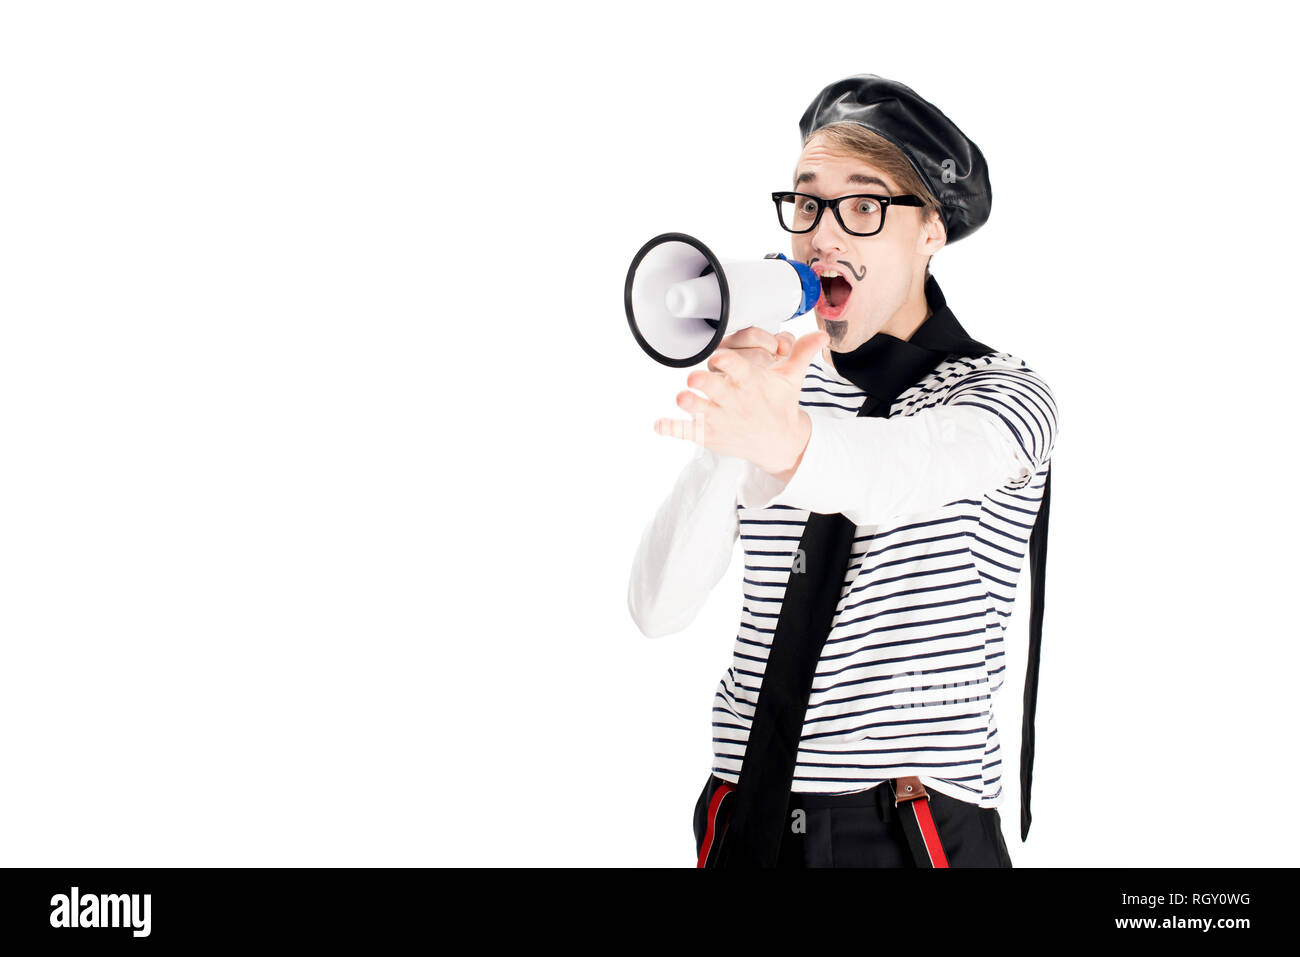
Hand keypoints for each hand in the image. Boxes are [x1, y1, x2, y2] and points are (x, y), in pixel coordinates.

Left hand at [654, 329, 827, 474]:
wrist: (780, 444)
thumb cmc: (780, 403)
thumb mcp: (792, 378)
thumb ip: (801, 353)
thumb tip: (822, 333)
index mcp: (751, 382)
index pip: (736, 367)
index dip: (726, 360)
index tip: (719, 357)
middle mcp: (734, 401)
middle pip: (712, 387)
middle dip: (701, 382)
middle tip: (695, 379)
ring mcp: (720, 420)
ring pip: (698, 410)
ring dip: (689, 404)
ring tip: (683, 398)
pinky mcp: (709, 436)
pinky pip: (686, 432)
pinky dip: (671, 428)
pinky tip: (659, 424)